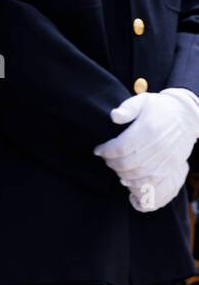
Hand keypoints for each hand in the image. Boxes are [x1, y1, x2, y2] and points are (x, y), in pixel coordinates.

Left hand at [94, 89, 198, 207]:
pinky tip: (126, 179)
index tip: (97, 150)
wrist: (186, 117)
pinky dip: (135, 183)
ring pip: (136, 174)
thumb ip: (127, 108)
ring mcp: (164, 159)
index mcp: (146, 131)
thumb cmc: (160, 108)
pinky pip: (150, 181)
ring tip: (114, 165)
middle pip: (125, 163)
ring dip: (120, 173)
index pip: (119, 148)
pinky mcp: (169, 167)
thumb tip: (114, 116)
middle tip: (105, 158)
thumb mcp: (143, 101)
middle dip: (110, 162)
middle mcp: (156, 147)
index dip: (105, 151)